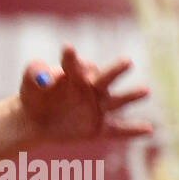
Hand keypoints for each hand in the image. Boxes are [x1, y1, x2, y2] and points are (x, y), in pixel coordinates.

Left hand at [18, 43, 152, 142]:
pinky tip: (149, 129)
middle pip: (106, 77)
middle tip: (127, 61)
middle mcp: (91, 87)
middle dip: (116, 70)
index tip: (67, 49)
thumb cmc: (34, 94)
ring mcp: (98, 107)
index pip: (75, 64)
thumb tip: (50, 75)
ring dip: (130, 96)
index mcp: (74, 73)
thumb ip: (35, 72)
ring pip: (117, 101)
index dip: (70, 59)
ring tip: (145, 90)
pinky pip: (118, 130)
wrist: (34, 121)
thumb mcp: (29, 81)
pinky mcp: (100, 128)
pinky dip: (133, 130)